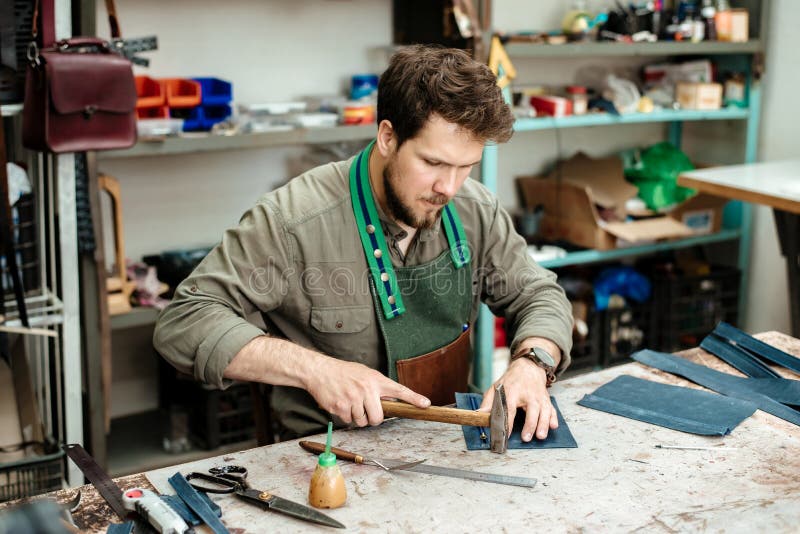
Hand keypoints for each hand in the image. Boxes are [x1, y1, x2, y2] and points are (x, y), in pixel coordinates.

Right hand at [306, 358, 429, 426]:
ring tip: (350, 403)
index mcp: (375, 380)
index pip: (399, 390)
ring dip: (357, 417)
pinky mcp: (340, 407)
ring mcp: (353, 399)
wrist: (320, 371)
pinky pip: (348, 421)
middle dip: (372, 419)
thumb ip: (377, 387)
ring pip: (362, 422)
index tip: (426, 404)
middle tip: (366, 411)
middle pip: (377, 418)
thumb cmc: (344, 373)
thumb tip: (389, 402)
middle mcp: (366, 389)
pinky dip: (345, 416)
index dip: (413, 398)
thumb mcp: (365, 374)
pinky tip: (341, 404)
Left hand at [478, 358, 556, 441]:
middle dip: (530, 424)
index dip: (508, 421)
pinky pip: (552, 409)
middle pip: (531, 409)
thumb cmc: (511, 381)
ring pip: (544, 411)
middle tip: (526, 438)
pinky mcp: (547, 399)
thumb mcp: (496, 387)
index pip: (510, 408)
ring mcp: (539, 397)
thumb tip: (479, 414)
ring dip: (543, 424)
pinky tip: (553, 426)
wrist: (528, 368)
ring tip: (540, 436)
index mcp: (513, 391)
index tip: (506, 433)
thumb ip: (488, 402)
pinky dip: (553, 418)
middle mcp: (528, 394)